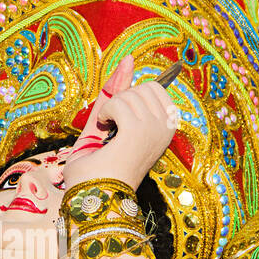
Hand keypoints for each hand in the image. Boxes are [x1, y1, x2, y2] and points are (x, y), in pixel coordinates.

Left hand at [63, 56, 176, 189]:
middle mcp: (166, 130)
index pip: (154, 89)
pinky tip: (105, 133)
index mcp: (166, 130)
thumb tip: (128, 60)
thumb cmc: (98, 169)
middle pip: (143, 87)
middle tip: (111, 133)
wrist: (92, 199)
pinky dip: (104, 115)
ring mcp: (155, 130)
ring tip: (108, 137)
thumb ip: (115, 94)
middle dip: (119, 103)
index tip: (118, 123)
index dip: (129, 98)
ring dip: (109, 112)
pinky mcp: (139, 132)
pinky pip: (118, 102)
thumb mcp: (105, 123)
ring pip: (129, 94)